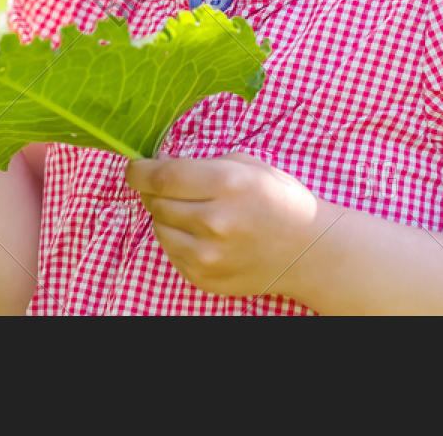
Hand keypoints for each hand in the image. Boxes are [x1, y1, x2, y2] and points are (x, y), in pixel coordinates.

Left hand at [125, 152, 323, 298]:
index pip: (161, 177)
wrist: (308, 251)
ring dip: (165, 216)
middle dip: (154, 192)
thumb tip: (159, 165)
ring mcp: (208, 255)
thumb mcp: (246, 165)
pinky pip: (171, 253)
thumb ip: (202, 163)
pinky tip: (200, 233)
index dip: (139, 171)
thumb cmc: (278, 199)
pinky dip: (177, 240)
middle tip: (170, 188)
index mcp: (226, 184)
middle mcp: (214, 221)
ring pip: (159, 229)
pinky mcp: (204, 278)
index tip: (133, 168)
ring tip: (190, 211)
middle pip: (156, 202)